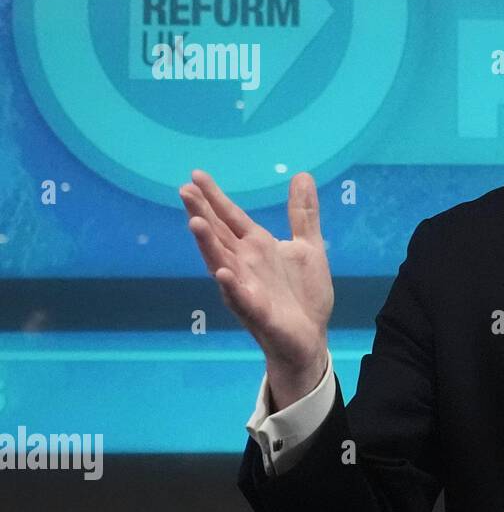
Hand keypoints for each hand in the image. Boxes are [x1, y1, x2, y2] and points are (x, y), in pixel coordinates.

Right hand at [179, 170, 333, 388]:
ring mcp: (246, 287)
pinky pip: (240, 297)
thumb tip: (302, 175)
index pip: (231, 217)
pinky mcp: (257, 311)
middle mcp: (244, 264)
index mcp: (256, 246)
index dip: (215, 197)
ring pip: (221, 262)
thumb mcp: (309, 246)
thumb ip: (303, 213)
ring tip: (195, 222)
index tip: (196, 175)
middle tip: (184, 191)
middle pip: (218, 235)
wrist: (310, 336)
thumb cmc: (303, 293)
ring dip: (208, 244)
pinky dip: (230, 285)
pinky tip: (222, 272)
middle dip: (202, 214)